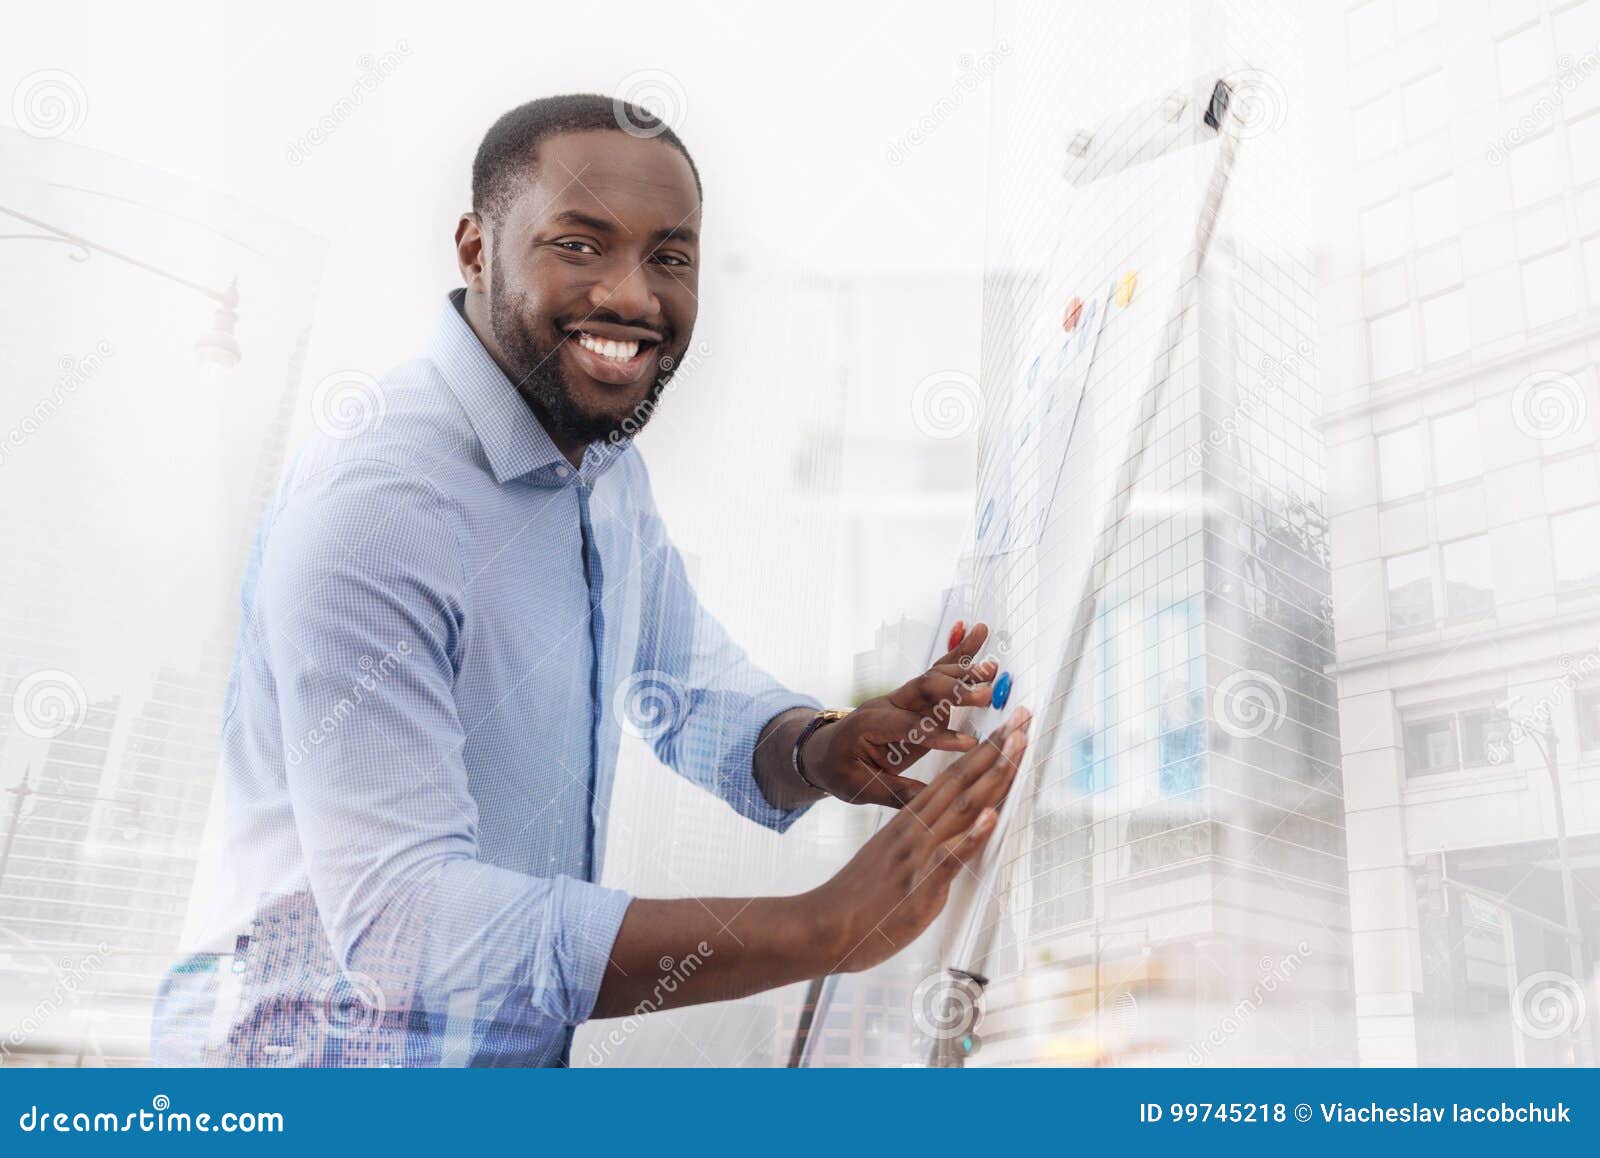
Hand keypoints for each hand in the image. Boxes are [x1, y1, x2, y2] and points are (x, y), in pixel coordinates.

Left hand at [801, 622, 1005, 807]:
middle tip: (988, 694)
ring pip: (933, 675)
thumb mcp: (859, 787)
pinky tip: (976, 632)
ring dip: (964, 668)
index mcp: (869, 725)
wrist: (823, 751)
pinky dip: (958, 652)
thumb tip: (928, 805)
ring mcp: (901, 697)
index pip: (908, 726)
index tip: (968, 744)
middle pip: (922, 689)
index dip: (937, 734)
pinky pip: (936, 671)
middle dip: (956, 690)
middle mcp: (887, 704)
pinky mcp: (913, 698)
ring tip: (993, 666)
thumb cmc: (839, 770)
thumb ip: (894, 793)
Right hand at [805, 707, 1031, 974]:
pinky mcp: (919, 883)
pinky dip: (972, 834)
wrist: (826, 923)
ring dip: (993, 775)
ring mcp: (918, 852)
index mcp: (911, 818)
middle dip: (996, 748)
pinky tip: (991, 816)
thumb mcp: (894, 854)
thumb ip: (924, 839)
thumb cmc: (861, 896)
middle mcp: (917, 827)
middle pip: (962, 779)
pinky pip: (950, 855)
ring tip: (1017, 747)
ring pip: (961, 806)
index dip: (984, 749)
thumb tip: (954, 833)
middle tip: (1023, 717)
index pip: (954, 775)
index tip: (1009, 726)